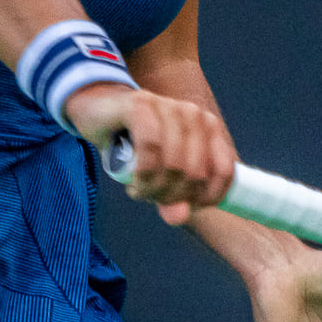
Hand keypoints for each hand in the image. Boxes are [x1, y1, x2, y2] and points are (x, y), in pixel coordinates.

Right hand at [63, 83, 235, 224]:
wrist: (98, 109)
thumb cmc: (134, 144)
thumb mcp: (158, 176)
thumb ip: (172, 197)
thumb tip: (179, 217)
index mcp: (209, 127)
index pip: (224, 171)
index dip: (206, 198)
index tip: (185, 208)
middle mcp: (193, 114)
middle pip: (195, 173)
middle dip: (172, 196)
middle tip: (151, 197)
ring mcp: (169, 105)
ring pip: (174, 164)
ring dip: (153, 188)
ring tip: (139, 190)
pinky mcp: (142, 103)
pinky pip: (151, 147)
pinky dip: (142, 172)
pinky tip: (133, 181)